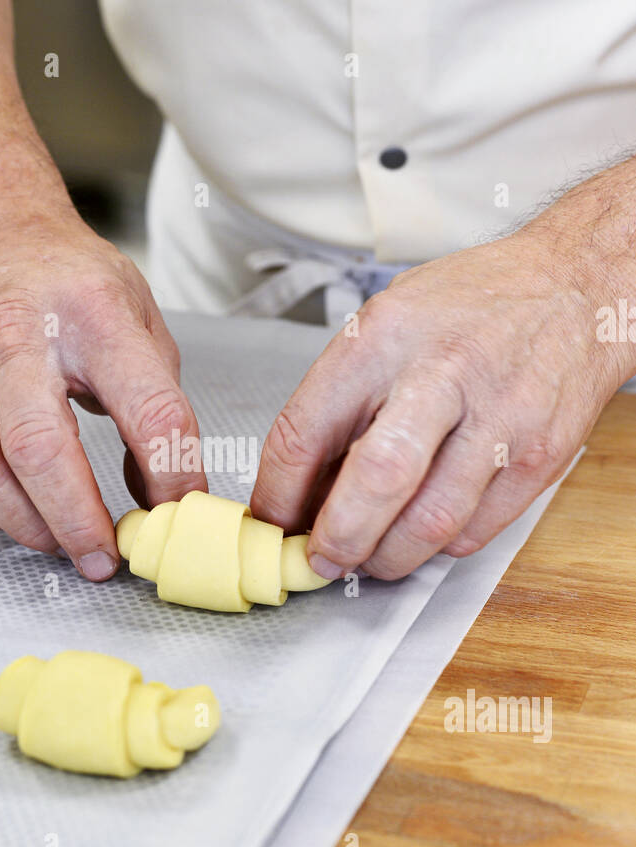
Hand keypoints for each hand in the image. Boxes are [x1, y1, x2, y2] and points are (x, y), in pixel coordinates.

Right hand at [0, 205, 205, 579]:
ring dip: (28, 525)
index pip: (147, 408)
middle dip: (77, 520)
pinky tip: (22, 514)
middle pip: (38, 447)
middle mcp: (16, 335)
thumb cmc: (73, 283)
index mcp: (92, 314)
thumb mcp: (141, 320)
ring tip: (65, 545)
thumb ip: (158, 406)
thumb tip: (160, 496)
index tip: (180, 511)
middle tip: (107, 559)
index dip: (171, 474)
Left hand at [251, 230, 633, 579]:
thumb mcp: (387, 321)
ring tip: (372, 555)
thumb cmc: (472, 306)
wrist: (573, 287)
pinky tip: (426, 529)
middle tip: (323, 559)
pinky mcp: (540, 456)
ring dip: (388, 557)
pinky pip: (474, 530)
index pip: (306, 431)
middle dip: (337, 539)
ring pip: (429, 523)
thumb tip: (302, 488)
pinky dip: (438, 545)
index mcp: (384, 336)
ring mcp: (499, 417)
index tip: (273, 521)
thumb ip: (342, 399)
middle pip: (375, 480)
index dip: (278, 495)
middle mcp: (442, 373)